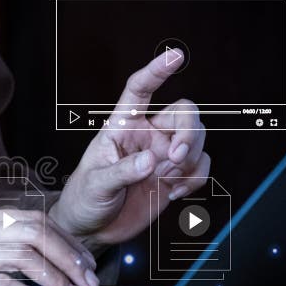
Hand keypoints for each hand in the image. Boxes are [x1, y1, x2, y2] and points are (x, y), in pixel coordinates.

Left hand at [51, 49, 210, 243]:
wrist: (91, 229)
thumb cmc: (84, 199)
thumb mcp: (96, 184)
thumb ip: (122, 172)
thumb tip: (149, 160)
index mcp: (121, 126)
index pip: (140, 90)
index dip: (156, 71)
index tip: (175, 56)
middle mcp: (146, 135)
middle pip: (184, 113)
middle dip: (189, 132)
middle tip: (175, 157)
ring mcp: (162, 155)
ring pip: (196, 139)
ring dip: (192, 157)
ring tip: (169, 178)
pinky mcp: (173, 176)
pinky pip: (201, 166)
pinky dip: (196, 178)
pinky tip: (174, 192)